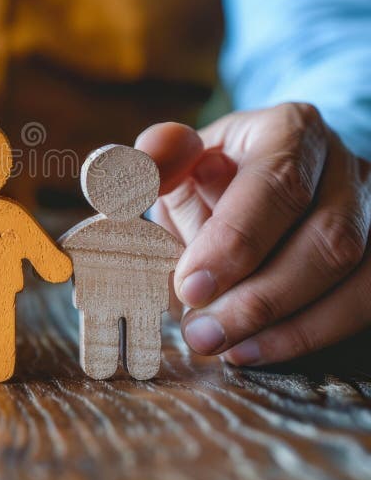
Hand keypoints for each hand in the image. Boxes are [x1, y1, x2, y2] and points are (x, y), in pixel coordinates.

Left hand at [136, 103, 370, 365]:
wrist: (259, 183)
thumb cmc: (211, 175)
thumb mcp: (176, 161)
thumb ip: (154, 164)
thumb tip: (132, 169)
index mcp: (289, 130)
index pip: (276, 184)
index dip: (236, 241)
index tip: (190, 286)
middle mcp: (344, 167)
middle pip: (327, 237)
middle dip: (260, 295)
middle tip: (201, 330)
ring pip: (356, 276)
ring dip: (285, 324)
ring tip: (221, 346)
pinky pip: (364, 303)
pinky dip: (309, 335)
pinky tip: (254, 349)